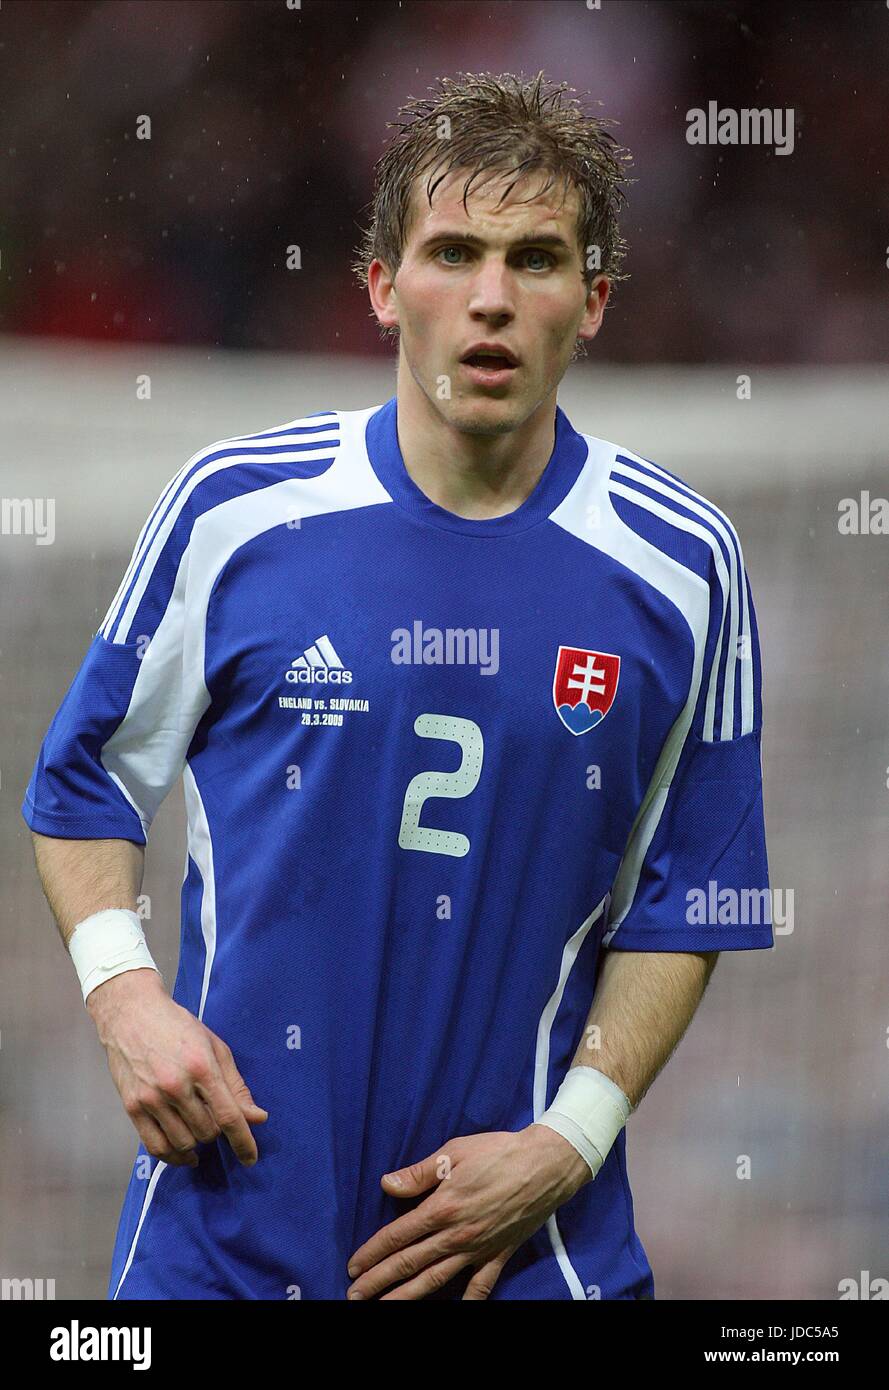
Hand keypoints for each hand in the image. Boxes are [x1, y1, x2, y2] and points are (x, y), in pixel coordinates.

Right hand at [87, 968, 267, 1167]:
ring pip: (183, 1143)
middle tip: (213, 1115)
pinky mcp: (132, 1107)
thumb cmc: (177, 1027)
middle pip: (207, 1132)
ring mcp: (151, 1098)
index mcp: (202, 1067)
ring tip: (198, 1128)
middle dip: (217, 1130)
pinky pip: (155, 1147)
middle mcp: (176, 1086)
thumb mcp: (215, 1047)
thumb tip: (257, 1117)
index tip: (251, 1158)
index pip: (229, 1116)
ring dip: (196, 1142)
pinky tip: (183, 1154)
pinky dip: (173, 1156)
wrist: (131, 1014)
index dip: (244, 1142)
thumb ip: (236, 1085)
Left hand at [346, 1123, 591, 1299]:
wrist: (546, 1165)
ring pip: (436, 1280)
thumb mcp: (455, 1152)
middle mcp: (456, 1235)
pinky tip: (455, 1310)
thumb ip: (420, 1173)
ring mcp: (478, 1249)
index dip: (372, 1253)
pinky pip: (480, 1286)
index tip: (353, 1266)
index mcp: (442, 1207)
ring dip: (408, 1296)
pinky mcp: (499, 1254)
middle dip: (379, 1281)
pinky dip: (467, 1301)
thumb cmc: (499, 1153)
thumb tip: (387, 1184)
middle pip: (410, 1263)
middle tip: (355, 1296)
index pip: (398, 1236)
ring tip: (385, 1308)